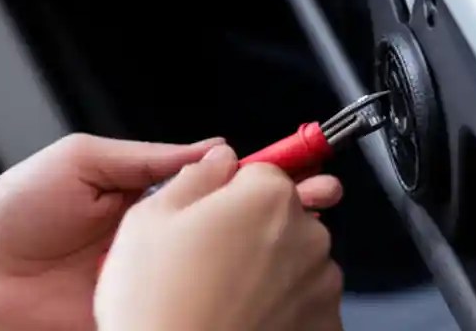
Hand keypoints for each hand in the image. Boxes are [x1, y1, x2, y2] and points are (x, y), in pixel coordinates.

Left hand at [0, 134, 342, 330]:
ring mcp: (154, 277)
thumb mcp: (84, 160)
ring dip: (261, 255)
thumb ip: (151, 160)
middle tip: (319, 203)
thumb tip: (213, 149)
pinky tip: (253, 288)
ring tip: (299, 239)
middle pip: (234, 225)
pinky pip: (189, 306)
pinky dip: (225, 300)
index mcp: (148, 196)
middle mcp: (159, 237)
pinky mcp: (143, 311)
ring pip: (222, 268)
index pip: (220, 181)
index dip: (263, 174)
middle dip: (282, 212)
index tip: (301, 165)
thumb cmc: (16, 211)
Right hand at [95, 145, 344, 330]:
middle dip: (252, 230)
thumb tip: (216, 160)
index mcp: (268, 197)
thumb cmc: (158, 307)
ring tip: (221, 296)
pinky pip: (306, 302)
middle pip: (284, 215)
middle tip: (209, 260)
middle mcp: (306, 235)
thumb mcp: (149, 220)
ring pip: (295, 259)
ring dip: (269, 270)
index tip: (216, 212)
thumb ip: (194, 176)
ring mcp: (322, 284)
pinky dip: (282, 308)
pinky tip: (243, 318)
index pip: (262, 172)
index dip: (232, 192)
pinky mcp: (326, 325)